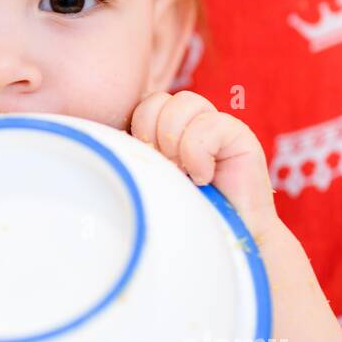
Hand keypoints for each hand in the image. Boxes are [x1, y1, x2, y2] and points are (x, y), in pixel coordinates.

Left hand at [129, 90, 278, 239]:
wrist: (225, 241)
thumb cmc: (181, 217)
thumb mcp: (146, 180)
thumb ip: (131, 156)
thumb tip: (101, 140)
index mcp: (167, 129)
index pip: (144, 104)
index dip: (139, 130)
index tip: (149, 163)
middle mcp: (192, 122)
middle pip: (159, 100)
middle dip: (154, 135)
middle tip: (167, 169)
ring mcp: (217, 125)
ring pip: (184, 103)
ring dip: (176, 143)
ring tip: (184, 173)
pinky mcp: (240, 136)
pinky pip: (210, 124)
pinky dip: (199, 154)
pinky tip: (204, 177)